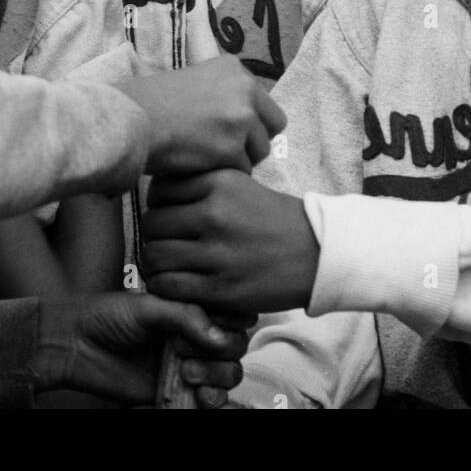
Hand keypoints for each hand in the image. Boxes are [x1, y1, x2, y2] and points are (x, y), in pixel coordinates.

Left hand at [30, 292, 252, 407]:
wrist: (76, 346)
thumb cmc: (108, 317)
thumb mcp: (148, 306)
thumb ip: (186, 316)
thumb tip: (221, 337)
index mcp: (192, 307)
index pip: (232, 313)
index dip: (231, 319)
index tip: (213, 322)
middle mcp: (195, 335)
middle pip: (236, 346)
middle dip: (220, 351)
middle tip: (183, 350)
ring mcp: (189, 364)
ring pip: (229, 373)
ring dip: (216, 375)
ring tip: (187, 373)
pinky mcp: (178, 391)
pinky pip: (211, 400)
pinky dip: (213, 400)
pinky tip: (199, 396)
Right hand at [122, 56, 285, 175]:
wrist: (131, 120)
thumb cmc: (152, 103)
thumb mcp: (194, 81)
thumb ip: (223, 93)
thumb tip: (245, 117)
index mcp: (234, 69)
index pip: (264, 102)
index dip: (250, 121)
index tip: (227, 130)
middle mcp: (244, 88)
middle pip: (273, 125)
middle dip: (254, 140)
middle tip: (227, 149)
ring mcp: (240, 117)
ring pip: (259, 150)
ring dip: (238, 159)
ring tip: (207, 157)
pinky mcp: (232, 147)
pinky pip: (241, 170)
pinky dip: (222, 173)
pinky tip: (200, 165)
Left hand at [143, 169, 318, 313]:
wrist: (317, 254)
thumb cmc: (276, 219)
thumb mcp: (243, 185)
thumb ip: (204, 184)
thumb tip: (156, 191)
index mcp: (221, 182)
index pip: (159, 190)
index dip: (157, 205)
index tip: (167, 215)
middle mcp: (216, 213)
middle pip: (152, 224)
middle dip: (153, 236)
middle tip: (164, 243)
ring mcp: (218, 252)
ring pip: (155, 256)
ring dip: (154, 264)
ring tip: (166, 266)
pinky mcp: (221, 288)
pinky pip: (169, 286)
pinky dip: (164, 287)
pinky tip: (176, 285)